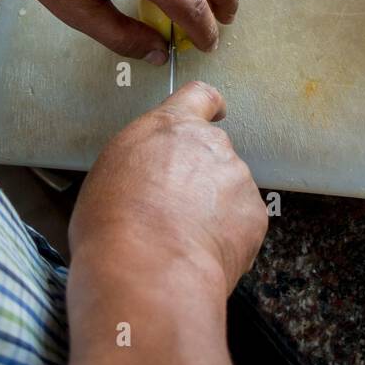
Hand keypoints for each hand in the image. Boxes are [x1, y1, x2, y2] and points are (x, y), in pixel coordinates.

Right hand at [69, 80, 268, 298]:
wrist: (147, 269)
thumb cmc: (114, 226)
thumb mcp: (109, 174)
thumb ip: (141, 162)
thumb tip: (142, 180)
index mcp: (169, 126)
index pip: (199, 96)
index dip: (208, 106)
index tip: (213, 111)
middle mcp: (209, 144)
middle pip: (212, 153)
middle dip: (200, 177)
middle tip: (174, 209)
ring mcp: (237, 178)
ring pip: (229, 190)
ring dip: (214, 208)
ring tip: (182, 238)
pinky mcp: (255, 213)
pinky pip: (243, 222)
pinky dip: (229, 236)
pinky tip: (201, 252)